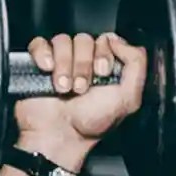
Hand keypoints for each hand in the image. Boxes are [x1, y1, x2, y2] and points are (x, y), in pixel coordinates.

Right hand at [14, 33, 146, 168]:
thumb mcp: (128, 97)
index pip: (107, 40)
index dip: (104, 53)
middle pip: (84, 39)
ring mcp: (62, 61)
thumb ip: (136, 65)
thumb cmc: (93, 122)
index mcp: (107, 66)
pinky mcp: (39, 63)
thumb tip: (120, 41)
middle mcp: (85, 61)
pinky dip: (43, 54)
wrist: (60, 136)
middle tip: (82, 88)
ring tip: (64, 88)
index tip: (102, 73)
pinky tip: (47, 70)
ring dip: (65, 65)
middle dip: (84, 65)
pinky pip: (39, 44)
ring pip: (63, 41)